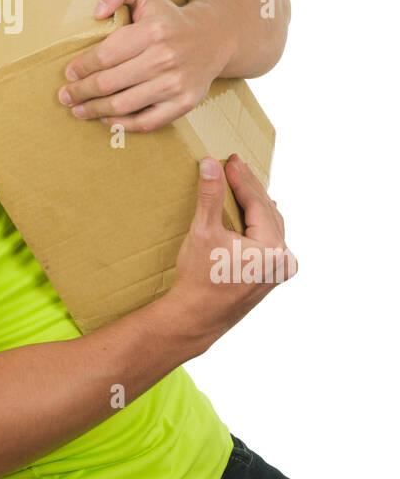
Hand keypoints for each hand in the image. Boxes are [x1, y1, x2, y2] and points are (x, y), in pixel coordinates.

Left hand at [57, 0, 230, 131]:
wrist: (213, 37)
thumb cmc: (168, 16)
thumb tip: (97, 12)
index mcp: (152, 31)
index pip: (105, 55)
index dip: (82, 67)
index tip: (69, 73)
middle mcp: (165, 58)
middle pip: (109, 83)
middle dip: (81, 92)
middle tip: (65, 96)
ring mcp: (176, 84)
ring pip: (123, 104)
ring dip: (95, 110)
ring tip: (79, 110)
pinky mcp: (184, 103)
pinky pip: (146, 122)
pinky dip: (122, 124)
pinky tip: (107, 119)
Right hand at [164, 154, 298, 354]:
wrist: (196, 318)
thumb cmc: (199, 279)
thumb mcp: (204, 232)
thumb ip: (210, 196)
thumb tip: (210, 164)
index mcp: (272, 249)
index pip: (257, 203)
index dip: (242, 179)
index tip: (231, 160)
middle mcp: (283, 260)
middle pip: (267, 213)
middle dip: (250, 188)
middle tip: (236, 165)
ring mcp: (279, 271)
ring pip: (271, 227)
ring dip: (256, 205)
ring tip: (244, 183)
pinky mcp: (271, 278)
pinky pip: (269, 241)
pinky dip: (259, 225)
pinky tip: (253, 214)